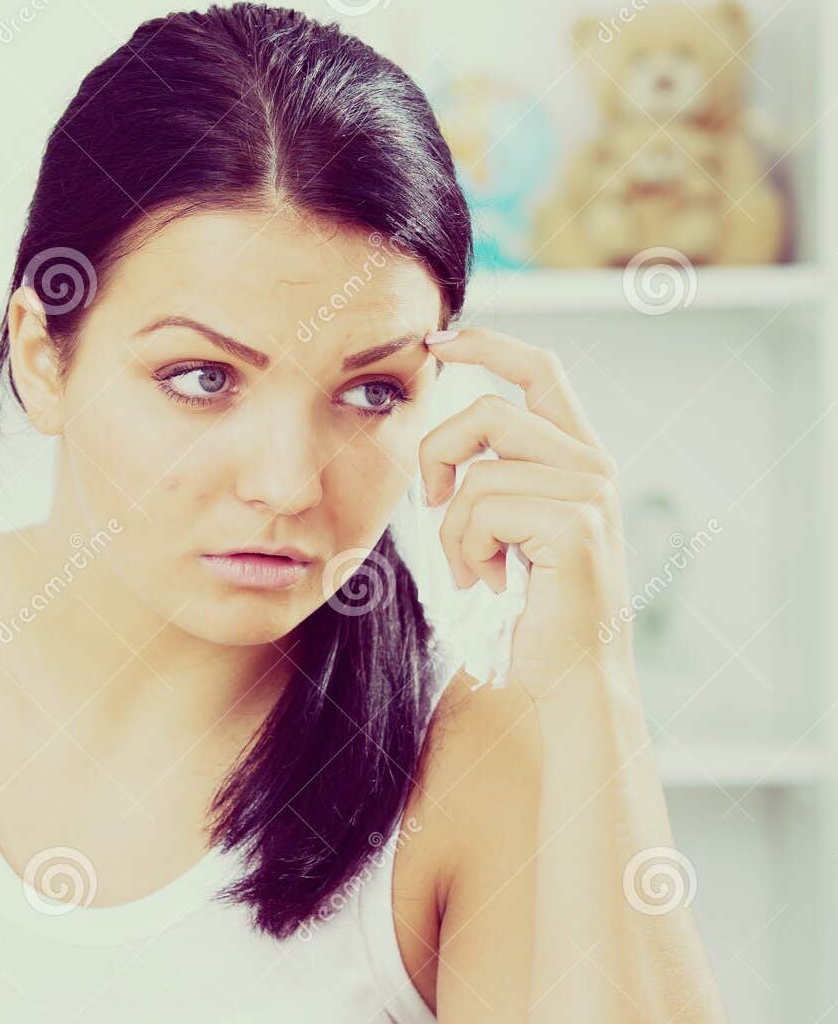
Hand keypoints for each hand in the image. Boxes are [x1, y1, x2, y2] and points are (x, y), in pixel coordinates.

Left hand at [419, 327, 636, 704]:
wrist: (565, 680)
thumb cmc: (530, 616)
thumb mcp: (509, 534)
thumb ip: (495, 483)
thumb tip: (446, 454)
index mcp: (579, 459)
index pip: (540, 370)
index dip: (488, 344)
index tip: (438, 342)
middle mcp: (592, 467)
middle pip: (488, 411)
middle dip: (437, 455)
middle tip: (431, 506)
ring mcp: (590, 494)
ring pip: (477, 473)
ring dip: (454, 531)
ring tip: (475, 571)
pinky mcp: (575, 525)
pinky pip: (483, 509)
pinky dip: (467, 552)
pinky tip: (492, 583)